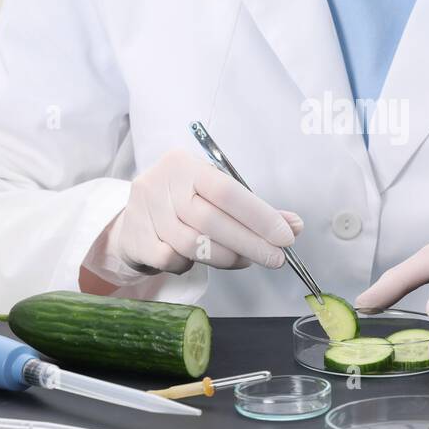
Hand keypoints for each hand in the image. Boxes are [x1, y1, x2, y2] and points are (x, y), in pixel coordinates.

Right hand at [115, 149, 301, 274]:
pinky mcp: (134, 238)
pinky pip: (172, 259)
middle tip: (276, 258)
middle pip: (212, 220)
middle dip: (251, 243)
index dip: (260, 216)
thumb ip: (254, 210)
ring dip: (227, 257)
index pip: (228, 191)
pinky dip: (191, 264)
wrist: (134, 218)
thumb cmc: (184, 203)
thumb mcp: (216, 195)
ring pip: (193, 243)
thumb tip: (294, 226)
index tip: (286, 237)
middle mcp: (161, 183)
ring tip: (243, 260)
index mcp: (186, 164)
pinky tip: (199, 259)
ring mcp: (144, 211)